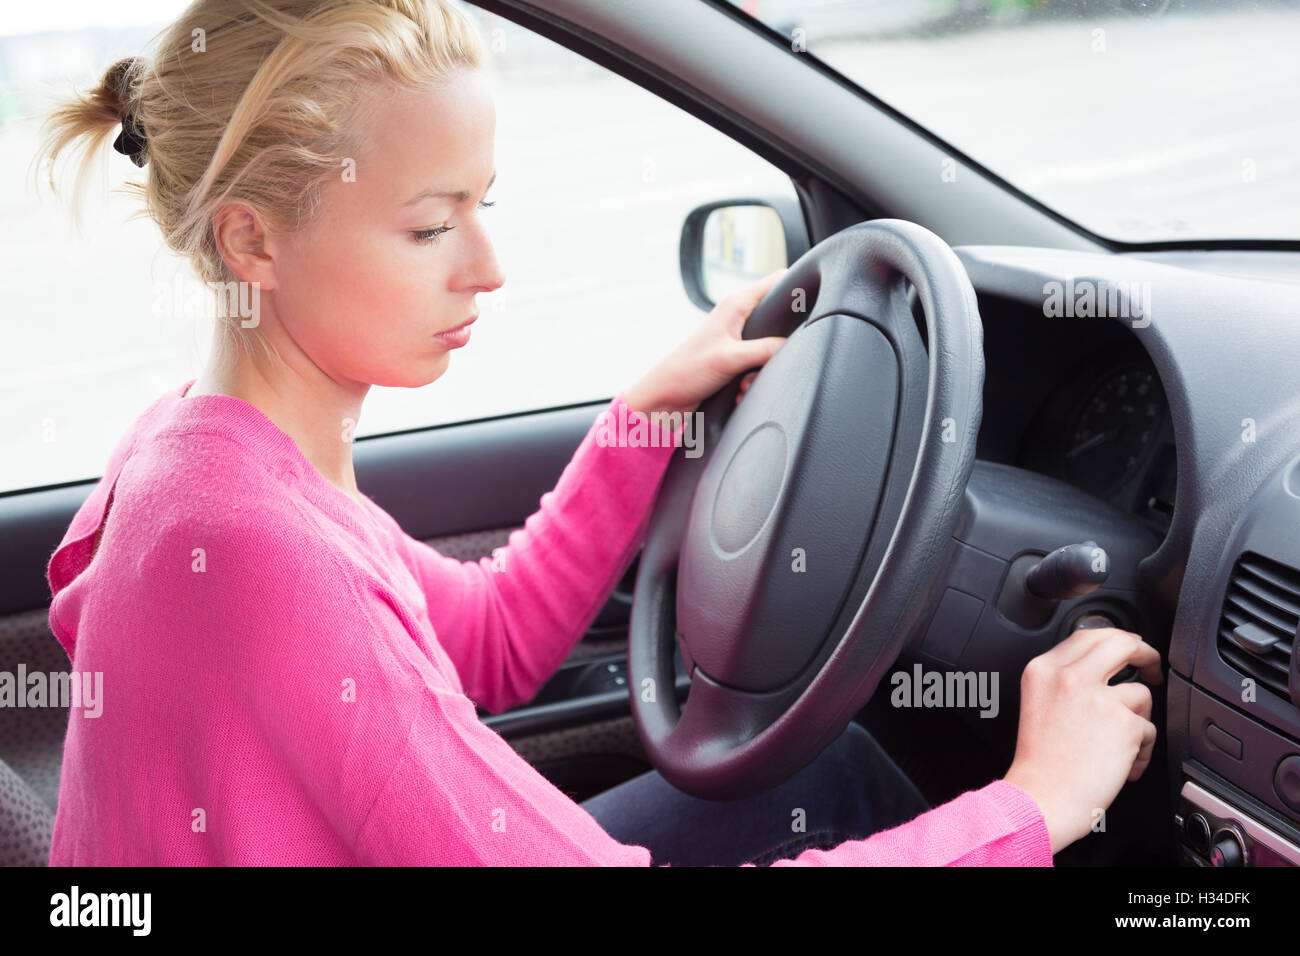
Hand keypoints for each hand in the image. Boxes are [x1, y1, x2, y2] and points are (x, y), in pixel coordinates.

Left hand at [622, 269, 789, 415]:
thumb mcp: (733, 358)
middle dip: (779, 346)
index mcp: (737, 304)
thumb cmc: (687, 371)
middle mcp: (737, 317)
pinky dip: (752, 380)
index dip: (797, 286)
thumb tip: (792, 347)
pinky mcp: (733, 359)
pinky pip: (758, 366)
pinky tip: (738, 391)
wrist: (665, 398)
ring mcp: (736, 338)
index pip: (778, 281)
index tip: (810, 304)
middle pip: (779, 321)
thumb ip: (766, 349)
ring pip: (771, 349)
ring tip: (744, 382)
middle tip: (764, 361)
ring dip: (762, 370)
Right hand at [1001, 626, 1162, 854]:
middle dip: (1145, 653)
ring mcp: (1098, 698)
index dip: (1115, 639)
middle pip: (1120, 642)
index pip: (1087, 635)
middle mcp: (1070, 677)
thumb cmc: (1041, 762)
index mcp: (1044, 670)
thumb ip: (1064, 678)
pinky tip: (1123, 764)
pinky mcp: (1125, 724)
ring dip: (1138, 719)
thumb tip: (1104, 663)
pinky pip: (1150, 729)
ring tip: (1120, 745)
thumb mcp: (1038, 701)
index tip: (1128, 649)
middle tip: (1151, 668)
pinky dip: (1142, 750)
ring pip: (1141, 693)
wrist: (1042, 798)